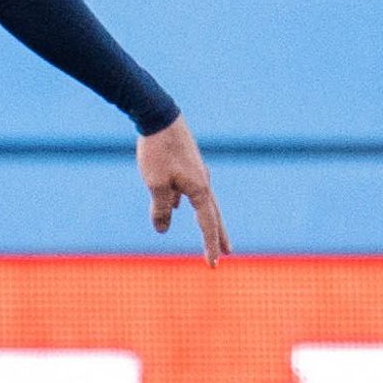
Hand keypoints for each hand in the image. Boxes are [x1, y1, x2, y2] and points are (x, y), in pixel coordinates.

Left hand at [138, 115, 230, 265]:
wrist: (159, 117)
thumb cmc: (157, 152)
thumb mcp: (155, 184)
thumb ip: (159, 209)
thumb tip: (161, 230)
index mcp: (199, 190)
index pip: (208, 224)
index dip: (210, 245)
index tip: (213, 265)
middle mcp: (203, 182)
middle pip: (213, 215)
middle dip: (218, 236)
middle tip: (227, 253)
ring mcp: (196, 173)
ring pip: (202, 203)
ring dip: (206, 220)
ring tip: (210, 235)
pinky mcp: (186, 165)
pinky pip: (187, 190)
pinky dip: (185, 202)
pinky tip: (177, 207)